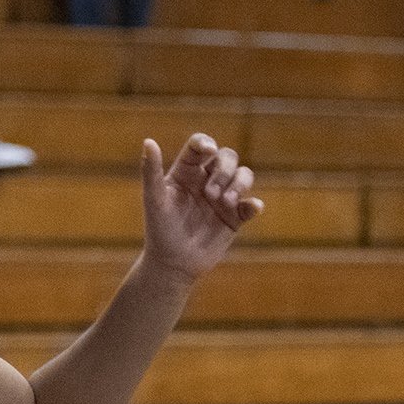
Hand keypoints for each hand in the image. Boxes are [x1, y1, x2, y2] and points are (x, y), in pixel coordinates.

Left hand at [140, 134, 262, 283]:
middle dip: (224, 170)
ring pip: (243, 175)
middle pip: (226, 156)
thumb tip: (148, 141)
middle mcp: (205, 180)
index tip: (208, 151)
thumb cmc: (158, 228)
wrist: (173, 262)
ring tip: (225, 202)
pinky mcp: (235, 217)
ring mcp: (222, 197)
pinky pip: (251, 204)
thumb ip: (151, 171)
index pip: (199, 146)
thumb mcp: (154, 199)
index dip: (206, 143)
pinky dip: (254, 203)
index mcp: (185, 171)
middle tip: (211, 193)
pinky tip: (249, 208)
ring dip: (239, 183)